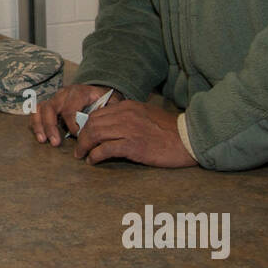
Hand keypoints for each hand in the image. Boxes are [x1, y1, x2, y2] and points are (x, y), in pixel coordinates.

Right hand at [30, 83, 124, 146]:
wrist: (98, 93)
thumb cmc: (104, 101)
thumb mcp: (111, 104)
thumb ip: (107, 113)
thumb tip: (100, 127)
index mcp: (80, 92)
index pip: (70, 108)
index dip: (72, 124)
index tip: (78, 137)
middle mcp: (64, 93)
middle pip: (51, 107)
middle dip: (51, 126)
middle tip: (56, 143)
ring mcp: (55, 98)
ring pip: (41, 108)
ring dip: (40, 125)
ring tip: (43, 140)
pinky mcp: (49, 105)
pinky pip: (36, 112)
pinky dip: (36, 124)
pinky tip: (40, 137)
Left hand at [74, 100, 194, 167]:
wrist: (189, 139)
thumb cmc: (169, 130)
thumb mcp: (146, 114)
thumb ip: (128, 116)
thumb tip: (110, 124)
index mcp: (128, 106)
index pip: (98, 113)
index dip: (86, 125)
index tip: (83, 135)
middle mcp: (125, 115)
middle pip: (92, 123)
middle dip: (81, 136)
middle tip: (79, 148)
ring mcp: (128, 129)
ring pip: (94, 134)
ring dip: (84, 146)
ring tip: (82, 155)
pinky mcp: (133, 146)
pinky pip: (105, 149)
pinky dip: (95, 155)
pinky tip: (93, 161)